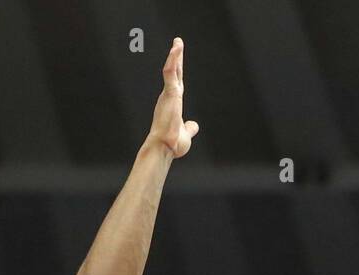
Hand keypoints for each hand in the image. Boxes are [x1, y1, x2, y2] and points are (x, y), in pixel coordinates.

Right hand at [148, 37, 199, 157]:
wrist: (164, 148)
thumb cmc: (172, 145)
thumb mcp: (185, 134)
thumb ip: (189, 127)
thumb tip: (194, 125)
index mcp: (173, 104)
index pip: (177, 83)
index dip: (178, 71)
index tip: (179, 60)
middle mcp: (169, 97)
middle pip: (175, 73)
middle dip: (176, 57)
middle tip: (178, 42)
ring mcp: (169, 95)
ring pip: (172, 70)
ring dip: (175, 55)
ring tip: (178, 42)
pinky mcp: (169, 93)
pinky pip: (170, 73)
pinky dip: (173, 60)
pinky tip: (176, 49)